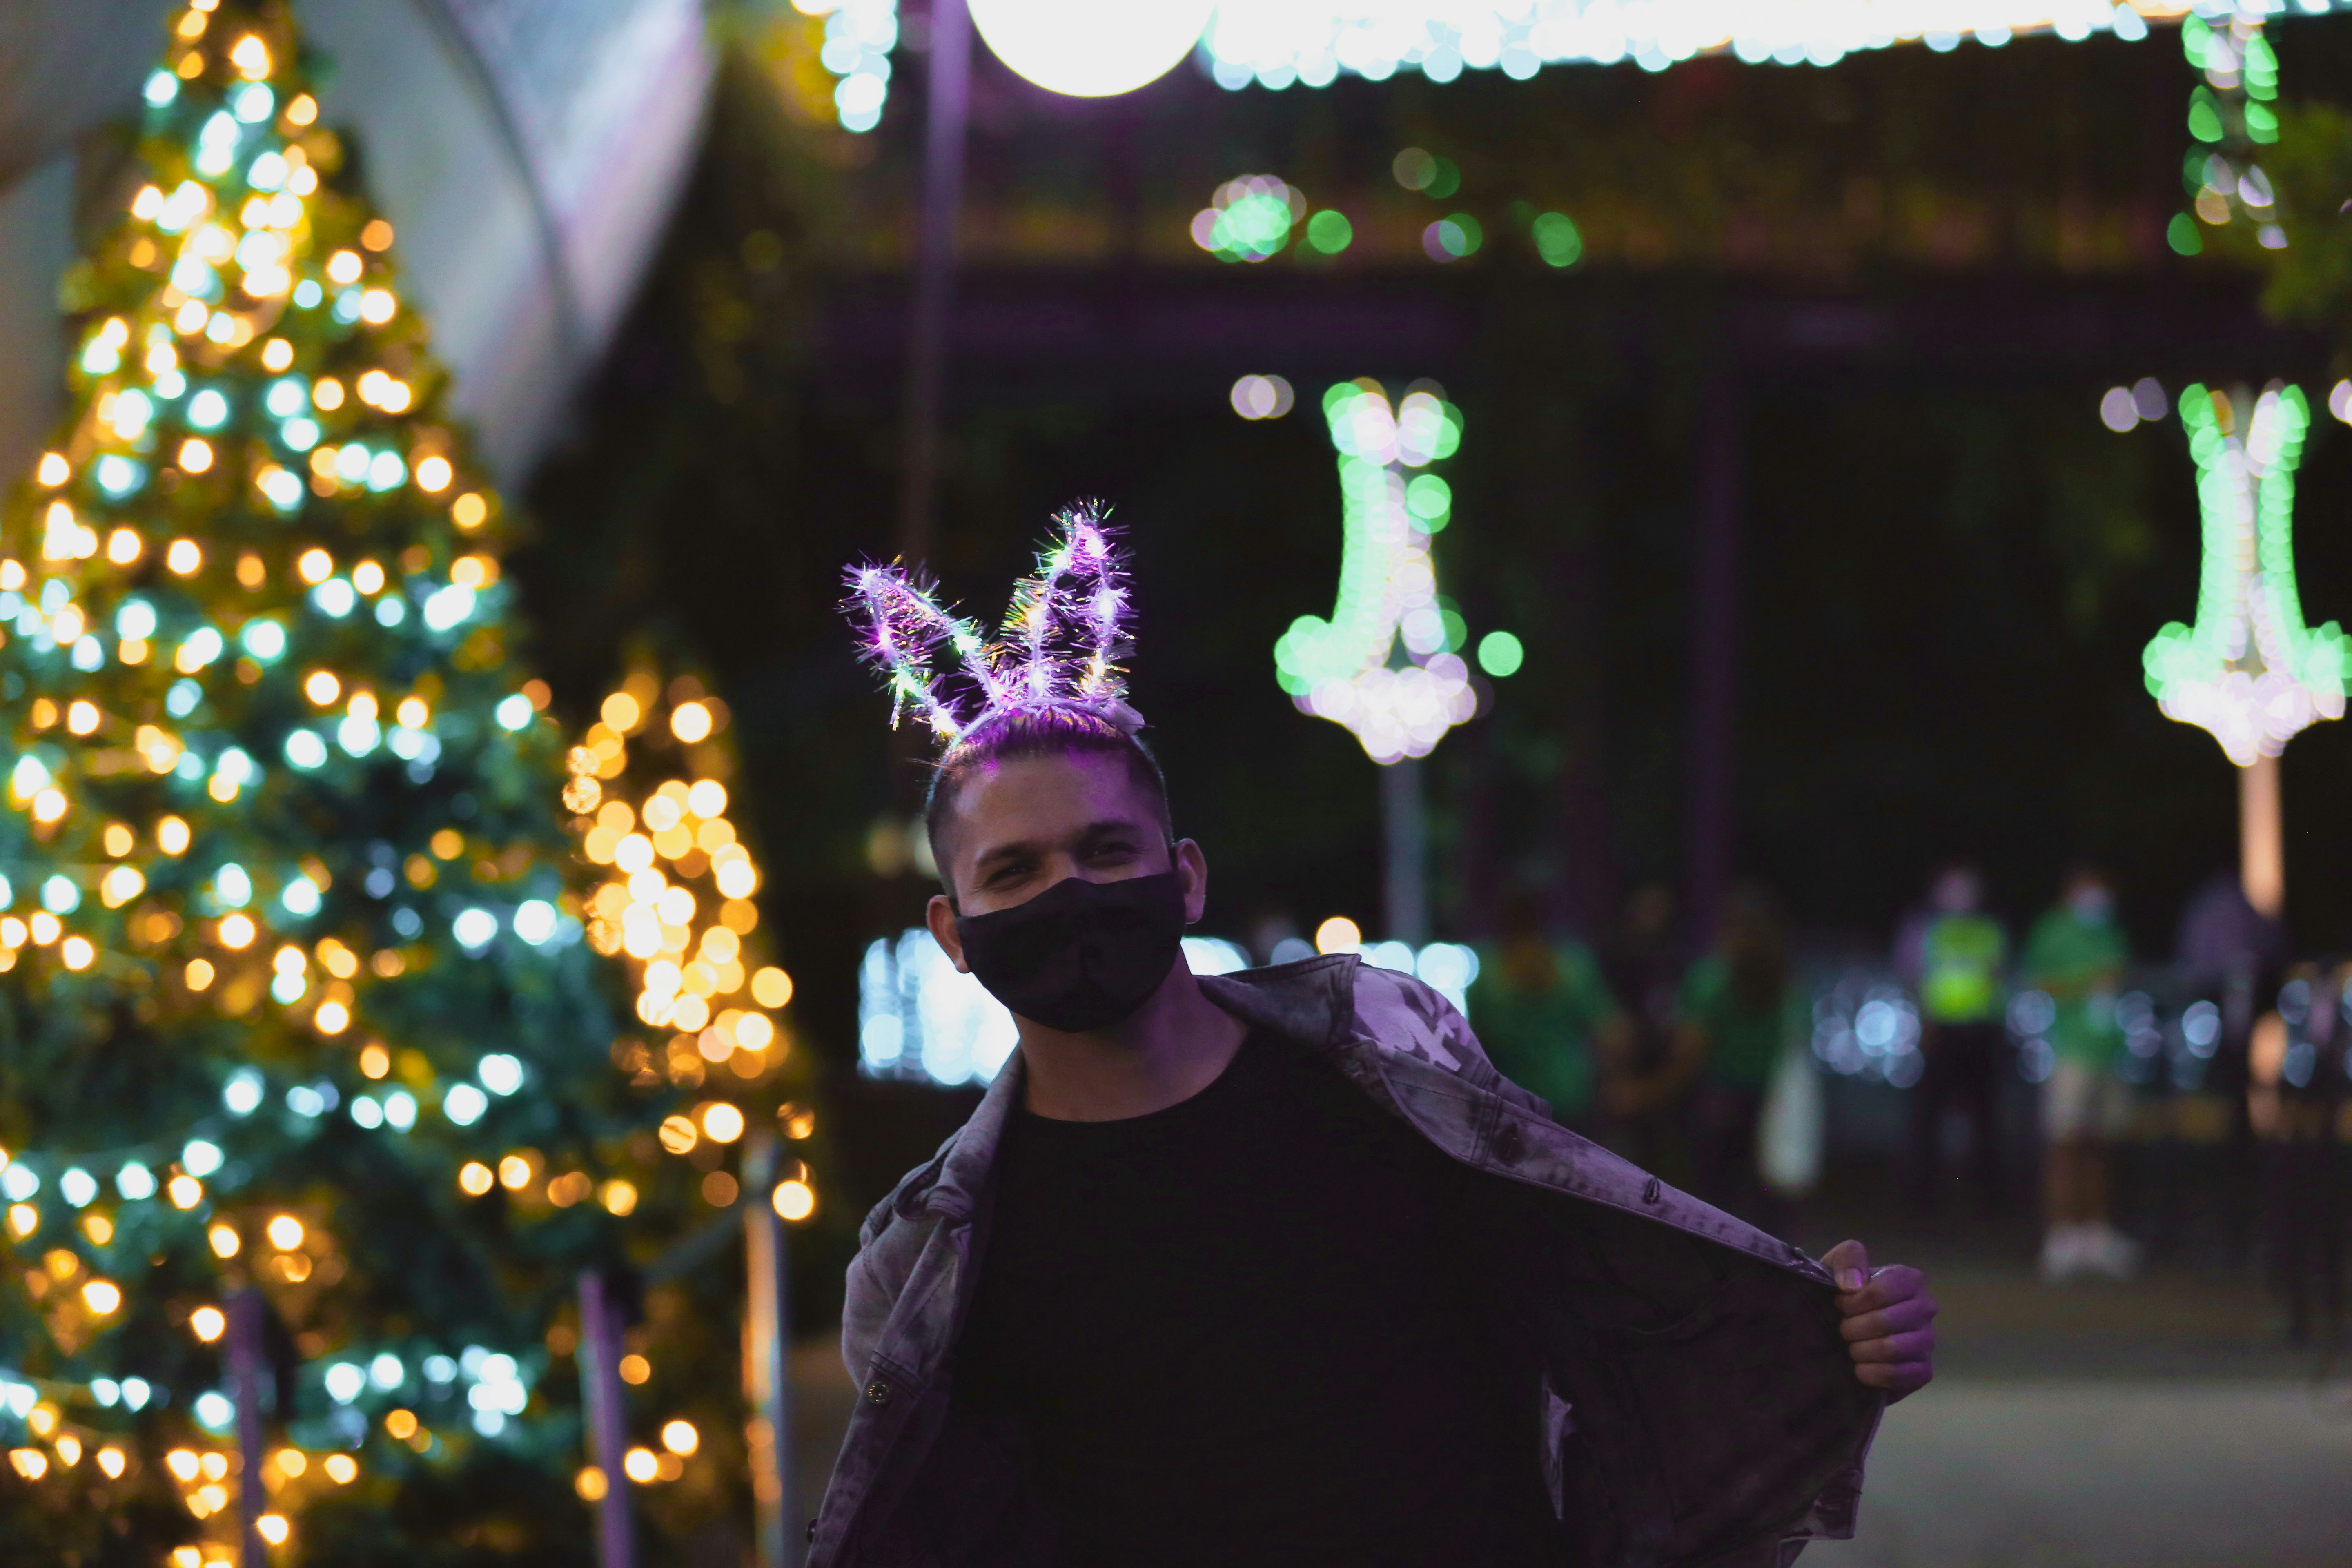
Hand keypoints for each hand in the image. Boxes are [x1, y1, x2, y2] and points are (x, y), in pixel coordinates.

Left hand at [1823, 1240, 1934, 1401]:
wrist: (1837, 1333)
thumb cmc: (1841, 1296)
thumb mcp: (1835, 1265)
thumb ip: (1847, 1259)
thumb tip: (1854, 1284)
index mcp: (1909, 1279)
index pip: (1880, 1293)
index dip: (1852, 1303)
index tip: (1840, 1306)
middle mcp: (1925, 1308)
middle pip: (1885, 1322)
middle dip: (1853, 1328)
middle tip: (1842, 1330)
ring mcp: (1927, 1340)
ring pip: (1891, 1350)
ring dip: (1860, 1350)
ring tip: (1850, 1348)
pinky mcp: (1923, 1370)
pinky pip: (1897, 1374)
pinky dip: (1871, 1374)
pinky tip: (1859, 1369)